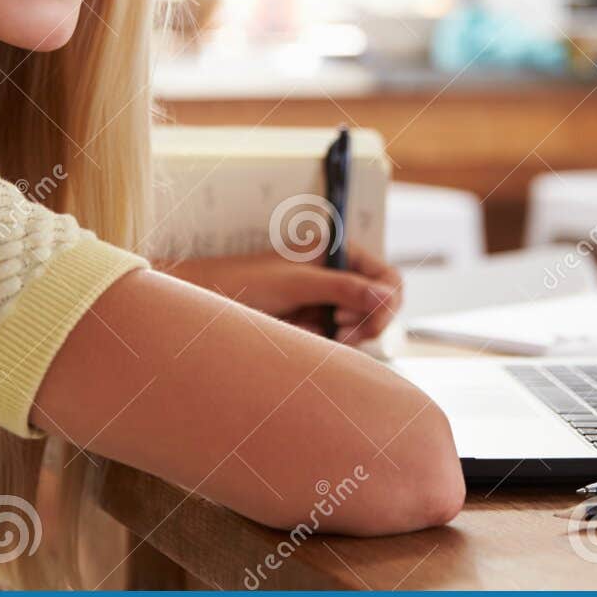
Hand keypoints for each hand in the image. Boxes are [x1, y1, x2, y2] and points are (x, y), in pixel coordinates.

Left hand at [160, 248, 403, 344]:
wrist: (208, 303)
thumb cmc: (246, 282)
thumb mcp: (298, 284)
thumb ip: (345, 288)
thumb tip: (388, 296)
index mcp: (340, 252)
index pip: (388, 278)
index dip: (383, 302)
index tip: (354, 318)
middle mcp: (340, 274)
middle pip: (382, 306)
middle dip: (365, 323)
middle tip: (338, 330)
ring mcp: (330, 300)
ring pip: (362, 327)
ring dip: (346, 336)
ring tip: (316, 333)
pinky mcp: (318, 322)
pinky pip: (339, 340)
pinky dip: (328, 344)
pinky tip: (303, 335)